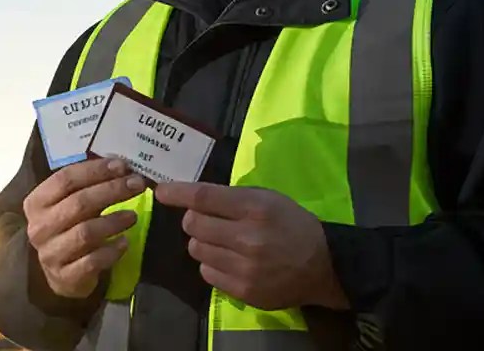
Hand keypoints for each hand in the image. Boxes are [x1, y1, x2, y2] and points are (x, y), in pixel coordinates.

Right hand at [23, 158, 145, 297]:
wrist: (60, 272)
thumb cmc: (68, 228)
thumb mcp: (69, 204)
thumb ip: (88, 185)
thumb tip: (120, 165)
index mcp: (37, 202)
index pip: (65, 179)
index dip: (95, 170)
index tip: (122, 166)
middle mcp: (39, 227)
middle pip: (78, 203)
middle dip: (112, 191)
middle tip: (136, 185)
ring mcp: (50, 254)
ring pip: (86, 232)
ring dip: (113, 221)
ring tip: (133, 216)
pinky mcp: (65, 277)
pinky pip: (93, 261)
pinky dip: (112, 251)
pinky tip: (125, 242)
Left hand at [155, 182, 348, 310]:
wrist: (322, 266)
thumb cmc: (292, 224)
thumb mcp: (268, 198)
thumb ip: (230, 197)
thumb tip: (190, 197)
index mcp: (255, 208)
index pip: (204, 198)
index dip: (178, 193)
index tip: (161, 191)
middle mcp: (248, 238)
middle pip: (194, 225)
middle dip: (194, 220)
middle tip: (206, 220)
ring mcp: (245, 268)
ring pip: (196, 249)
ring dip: (202, 243)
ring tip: (222, 242)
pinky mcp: (243, 291)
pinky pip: (206, 272)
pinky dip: (211, 263)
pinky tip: (228, 260)